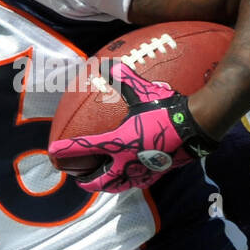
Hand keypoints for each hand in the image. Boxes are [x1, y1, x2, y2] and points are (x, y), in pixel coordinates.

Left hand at [48, 63, 214, 193]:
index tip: (53, 152)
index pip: (86, 147)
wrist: (196, 127)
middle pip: (100, 179)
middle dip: (85, 180)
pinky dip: (127, 181)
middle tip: (77, 178)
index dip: (67, 150)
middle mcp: (127, 162)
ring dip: (105, 185)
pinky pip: (136, 182)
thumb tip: (108, 64)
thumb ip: (124, 79)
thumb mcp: (144, 92)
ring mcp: (142, 171)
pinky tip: (130, 175)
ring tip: (101, 183)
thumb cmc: (168, 109)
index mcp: (119, 142)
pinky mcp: (156, 174)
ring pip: (118, 185)